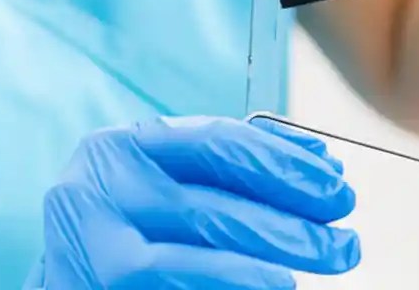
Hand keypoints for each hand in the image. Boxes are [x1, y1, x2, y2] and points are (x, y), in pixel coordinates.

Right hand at [23, 116, 359, 289]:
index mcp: (121, 146)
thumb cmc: (131, 233)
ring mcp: (87, 240)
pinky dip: (225, 283)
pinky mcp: (86, 282)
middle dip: (289, 224)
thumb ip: (236, 171)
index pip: (216, 143)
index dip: (283, 164)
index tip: (337, 186)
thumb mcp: (173, 188)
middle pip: (211, 202)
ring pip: (193, 248)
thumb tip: (322, 163)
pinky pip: (169, 281)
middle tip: (344, 244)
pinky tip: (265, 286)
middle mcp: (96, 185)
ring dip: (264, 261)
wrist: (73, 282)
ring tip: (310, 270)